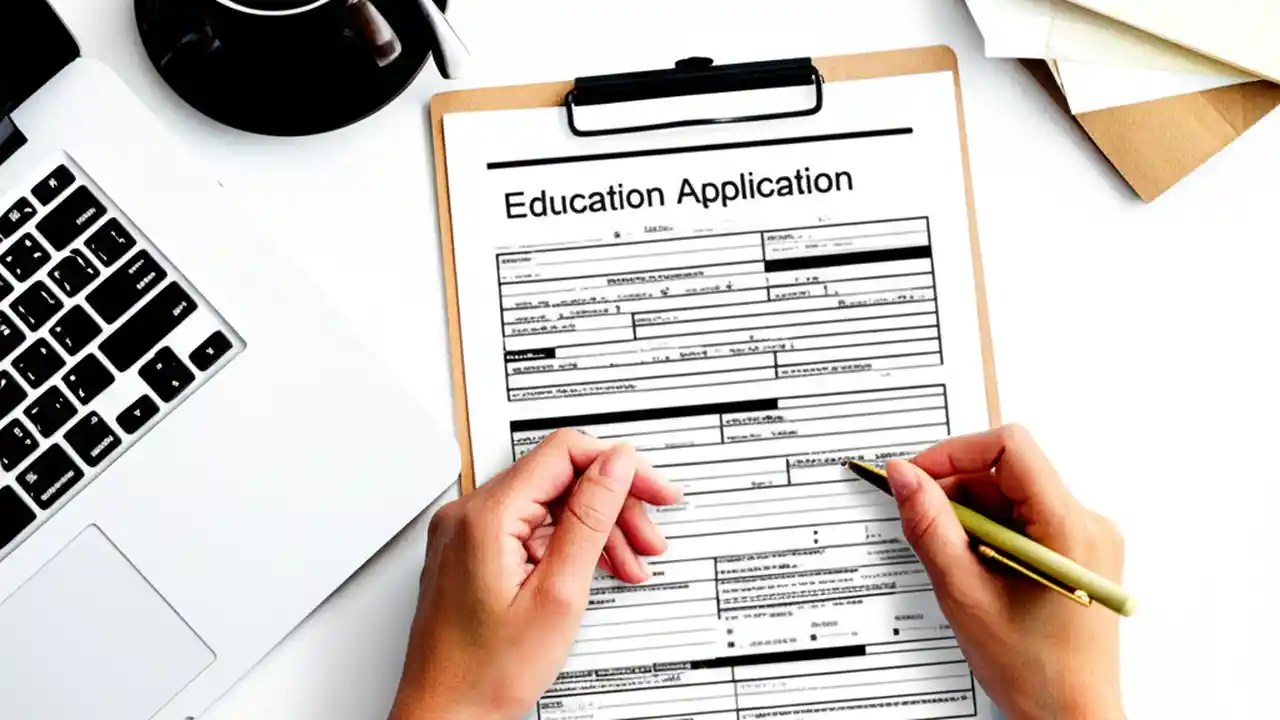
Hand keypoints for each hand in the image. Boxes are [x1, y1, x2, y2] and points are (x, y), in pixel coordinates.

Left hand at [389, 430, 681, 718]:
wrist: (445, 718)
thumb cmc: (485, 675)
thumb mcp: (558, 594)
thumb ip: (590, 520)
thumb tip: (616, 465)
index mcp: (485, 516)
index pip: (563, 452)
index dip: (618, 467)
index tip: (652, 490)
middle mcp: (467, 515)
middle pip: (559, 478)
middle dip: (613, 505)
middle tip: (649, 536)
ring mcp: (466, 534)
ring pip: (548, 504)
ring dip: (596, 528)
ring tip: (630, 564)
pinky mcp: (471, 553)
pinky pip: (529, 529)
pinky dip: (567, 545)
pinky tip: (596, 569)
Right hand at [884, 425, 1124, 719]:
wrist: (1071, 716)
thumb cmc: (1035, 671)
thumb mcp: (965, 594)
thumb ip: (930, 527)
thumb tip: (905, 476)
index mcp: (1070, 527)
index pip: (1010, 447)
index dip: (954, 453)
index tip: (918, 476)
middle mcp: (1087, 524)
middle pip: (1007, 471)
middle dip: (957, 493)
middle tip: (925, 528)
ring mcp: (1084, 538)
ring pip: (1011, 495)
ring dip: (971, 517)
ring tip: (956, 563)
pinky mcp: (1074, 551)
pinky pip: (1023, 518)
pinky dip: (988, 533)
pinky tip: (976, 569)